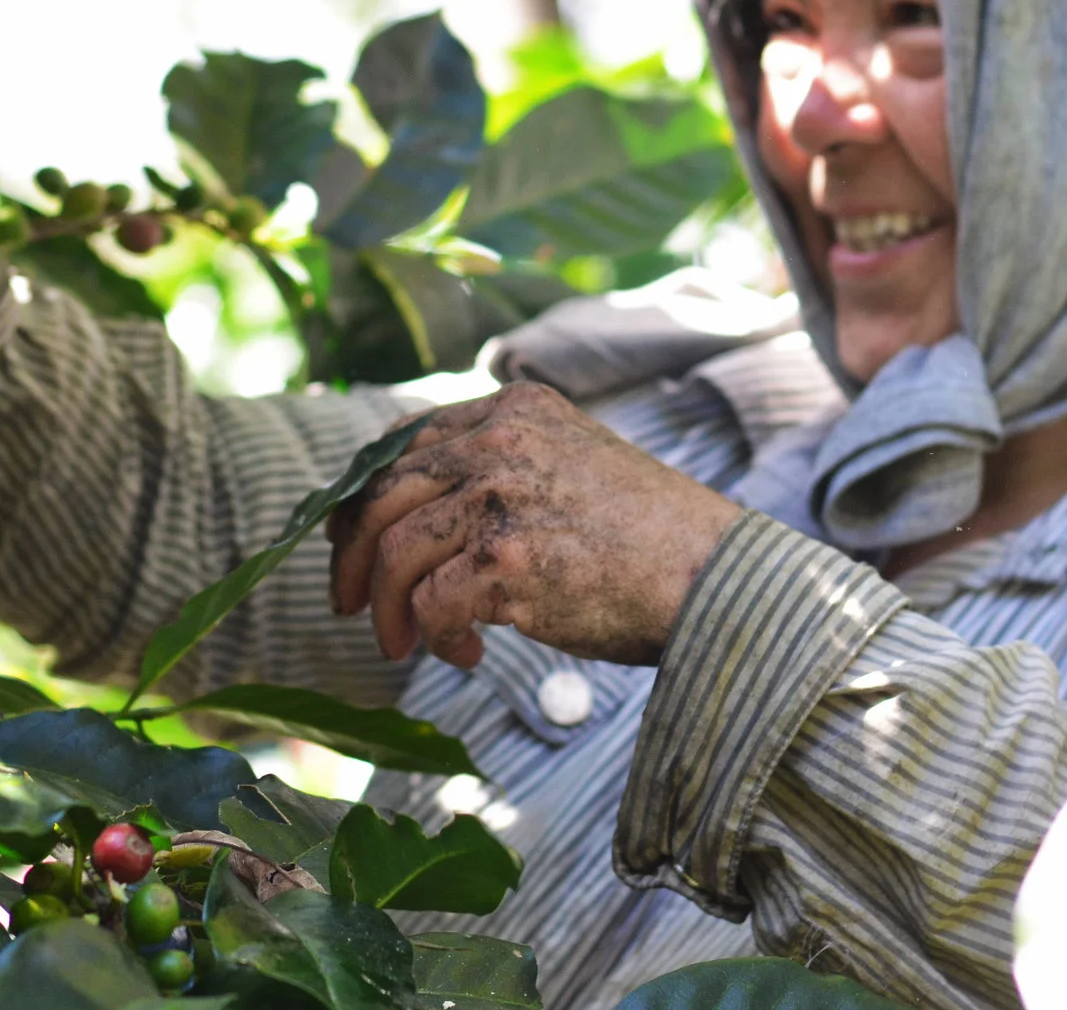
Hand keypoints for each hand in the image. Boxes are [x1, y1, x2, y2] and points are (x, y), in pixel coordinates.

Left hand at [327, 383, 744, 668]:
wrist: (715, 578)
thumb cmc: (647, 538)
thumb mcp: (572, 463)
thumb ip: (503, 464)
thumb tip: (415, 509)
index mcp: (513, 411)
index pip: (402, 443)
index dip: (362, 501)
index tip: (350, 544)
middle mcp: (499, 441)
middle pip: (381, 495)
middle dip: (352, 558)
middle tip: (350, 607)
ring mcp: (500, 495)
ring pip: (394, 553)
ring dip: (391, 611)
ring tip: (410, 645)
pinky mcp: (505, 558)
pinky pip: (428, 604)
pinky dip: (433, 639)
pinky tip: (467, 656)